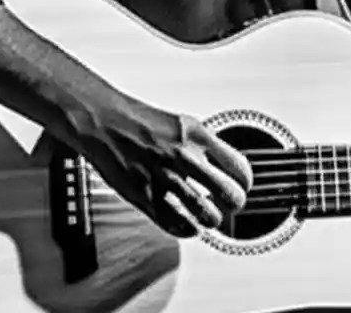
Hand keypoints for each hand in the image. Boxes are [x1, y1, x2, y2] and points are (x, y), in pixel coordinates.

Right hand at [69, 93, 253, 237]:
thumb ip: (205, 145)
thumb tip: (226, 166)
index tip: (243, 186)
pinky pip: (175, 223)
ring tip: (209, 217)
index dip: (245, 182)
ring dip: (212, 219)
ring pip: (206, 213)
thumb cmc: (141, 121)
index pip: (239, 167)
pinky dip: (187, 229)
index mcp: (197, 137)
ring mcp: (165, 178)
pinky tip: (189, 225)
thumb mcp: (183, 124)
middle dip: (234, 204)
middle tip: (229, 205)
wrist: (104, 122)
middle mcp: (185, 158)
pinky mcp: (145, 195)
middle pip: (229, 194)